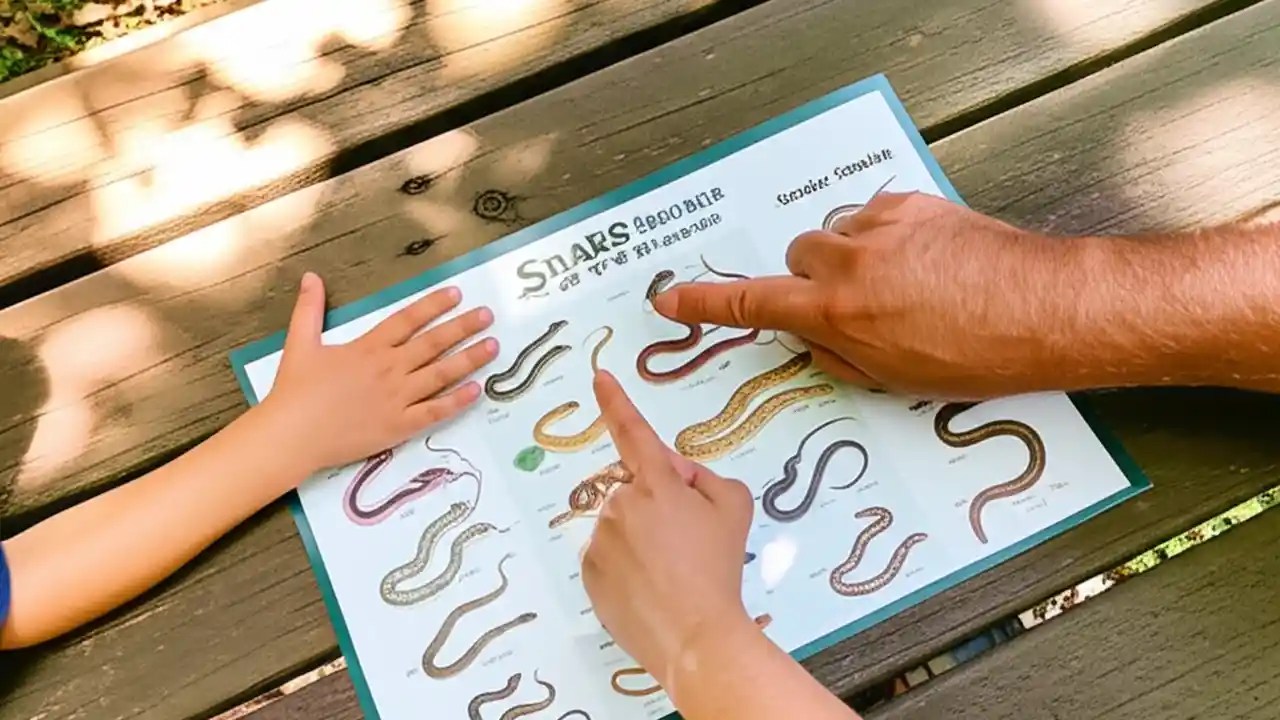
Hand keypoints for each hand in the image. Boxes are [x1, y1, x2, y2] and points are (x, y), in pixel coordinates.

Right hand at [260, 272, 497, 474]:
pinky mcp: (398, 426)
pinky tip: (478, 390)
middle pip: (433, 343)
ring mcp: (396, 398)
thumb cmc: (294, 391)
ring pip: (441, 374)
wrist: (292, 435)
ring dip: (470, 359)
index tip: (456, 294)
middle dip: (463, 327)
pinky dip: (457, 401)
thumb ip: (309, 309)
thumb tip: (311, 276)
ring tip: (493, 346)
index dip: (433, 305)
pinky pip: (434, 411)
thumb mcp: (299, 343)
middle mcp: (388, 369)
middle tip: (488, 315)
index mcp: (368, 348)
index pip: (408, 319)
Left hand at [580, 370, 756, 689]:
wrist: (696, 635)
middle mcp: (620, 503)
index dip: (615, 400)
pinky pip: (607, 556)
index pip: (632, 431)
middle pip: (636, 490)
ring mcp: (600, 539)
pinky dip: (626, 566)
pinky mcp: (588, 572)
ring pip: (621, 525)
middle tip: (687, 541)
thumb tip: (677, 474)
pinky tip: (651, 587)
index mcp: (656, 482)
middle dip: (657, 504)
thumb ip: (704, 476)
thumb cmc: (718, 569)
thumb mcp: (733, 507)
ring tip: (673, 571)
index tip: (598, 376)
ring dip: (642, 537)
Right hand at [654, 191, 1077, 398]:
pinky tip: (923, 259)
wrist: (1043, 310)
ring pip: (837, 234)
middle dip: (814, 279)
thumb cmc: (976, 358)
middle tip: (852, 306)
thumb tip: (814, 340)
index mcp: (835, 313)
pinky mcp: (912, 203)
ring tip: (900, 283)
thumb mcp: (894, 380)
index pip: (751, 305)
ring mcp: (880, 227)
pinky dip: (887, 235)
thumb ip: (837, 356)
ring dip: (852, 256)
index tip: (670, 300)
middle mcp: (848, 264)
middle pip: (798, 257)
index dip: (705, 304)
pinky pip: (876, 215)